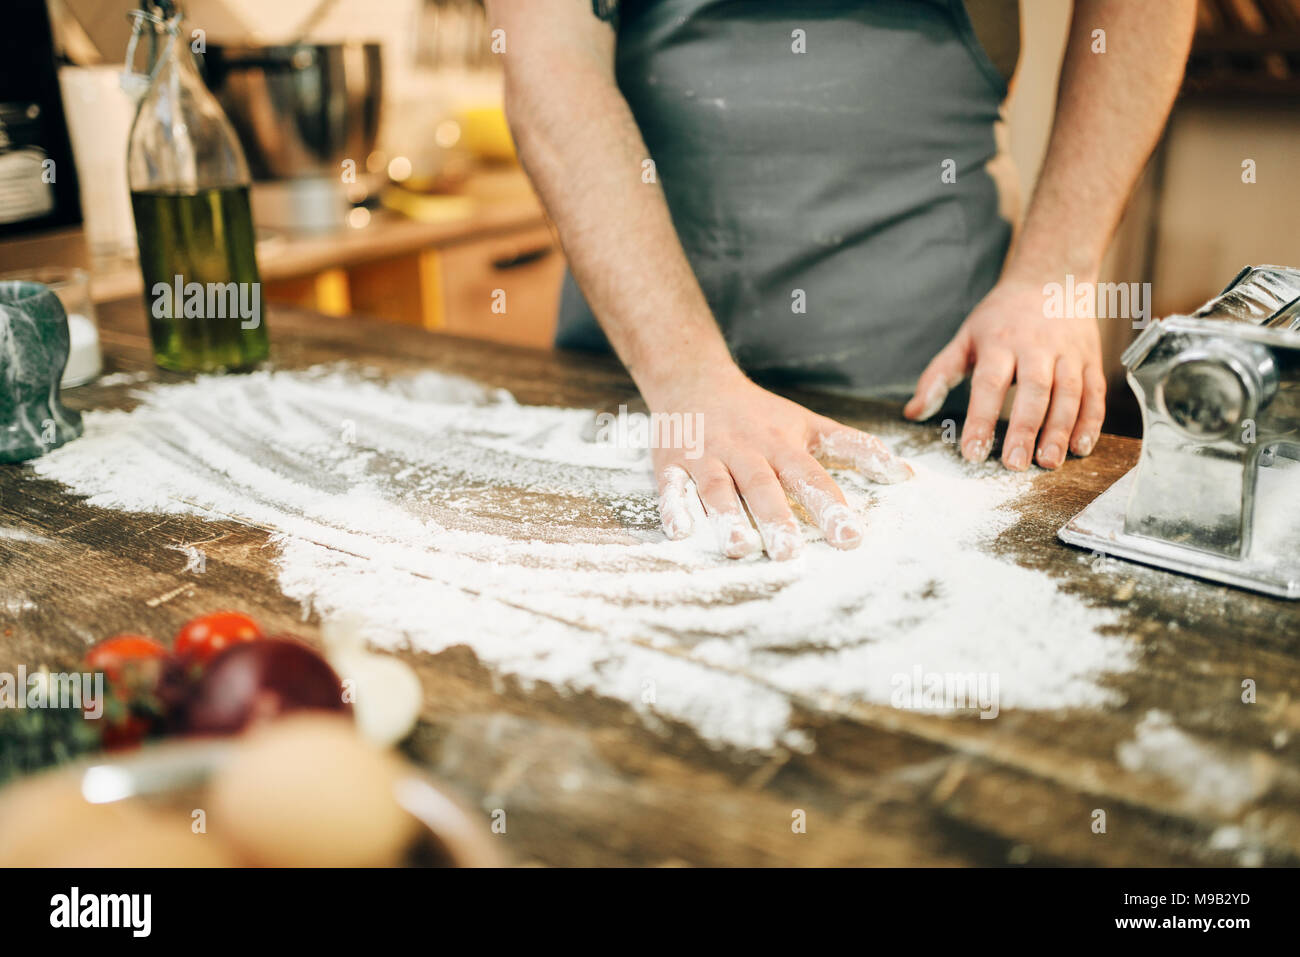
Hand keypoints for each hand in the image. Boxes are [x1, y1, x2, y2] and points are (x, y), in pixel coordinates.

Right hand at [649, 371, 912, 560]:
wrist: (695, 379)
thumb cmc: (759, 413)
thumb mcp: (809, 424)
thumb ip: (854, 448)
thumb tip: (905, 474)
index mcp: (782, 445)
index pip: (810, 478)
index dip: (830, 506)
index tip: (850, 537)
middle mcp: (746, 451)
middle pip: (763, 486)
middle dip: (777, 519)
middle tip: (791, 554)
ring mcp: (707, 456)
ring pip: (717, 488)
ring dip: (726, 518)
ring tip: (739, 550)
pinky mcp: (671, 462)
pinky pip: (672, 486)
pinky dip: (674, 507)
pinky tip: (680, 531)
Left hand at [902, 278, 1105, 469]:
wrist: (1050, 277)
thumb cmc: (1001, 318)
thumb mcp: (965, 339)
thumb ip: (939, 376)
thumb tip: (913, 413)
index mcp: (1000, 342)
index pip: (989, 384)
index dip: (981, 419)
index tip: (972, 452)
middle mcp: (1037, 347)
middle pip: (1034, 391)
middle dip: (1025, 430)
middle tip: (1014, 464)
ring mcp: (1068, 353)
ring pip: (1069, 394)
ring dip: (1060, 431)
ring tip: (1048, 462)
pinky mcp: (1090, 359)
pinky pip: (1094, 392)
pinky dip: (1091, 421)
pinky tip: (1081, 447)